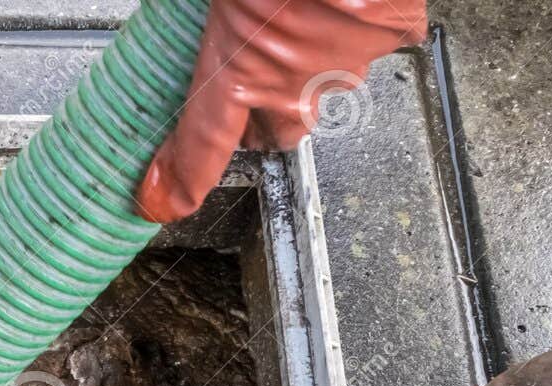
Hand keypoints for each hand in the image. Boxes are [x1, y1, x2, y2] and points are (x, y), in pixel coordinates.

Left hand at [136, 0, 426, 222]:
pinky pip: (370, 46)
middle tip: (248, 64)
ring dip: (307, 65)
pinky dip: (357, 28)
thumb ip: (216, 15)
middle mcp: (291, 76)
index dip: (178, 180)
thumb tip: (216, 19)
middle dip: (257, 111)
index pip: (202, 143)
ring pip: (320, 90)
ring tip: (298, 10)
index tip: (158, 201)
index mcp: (235, 59)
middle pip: (270, 130)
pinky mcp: (392, 34)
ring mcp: (345, 61)